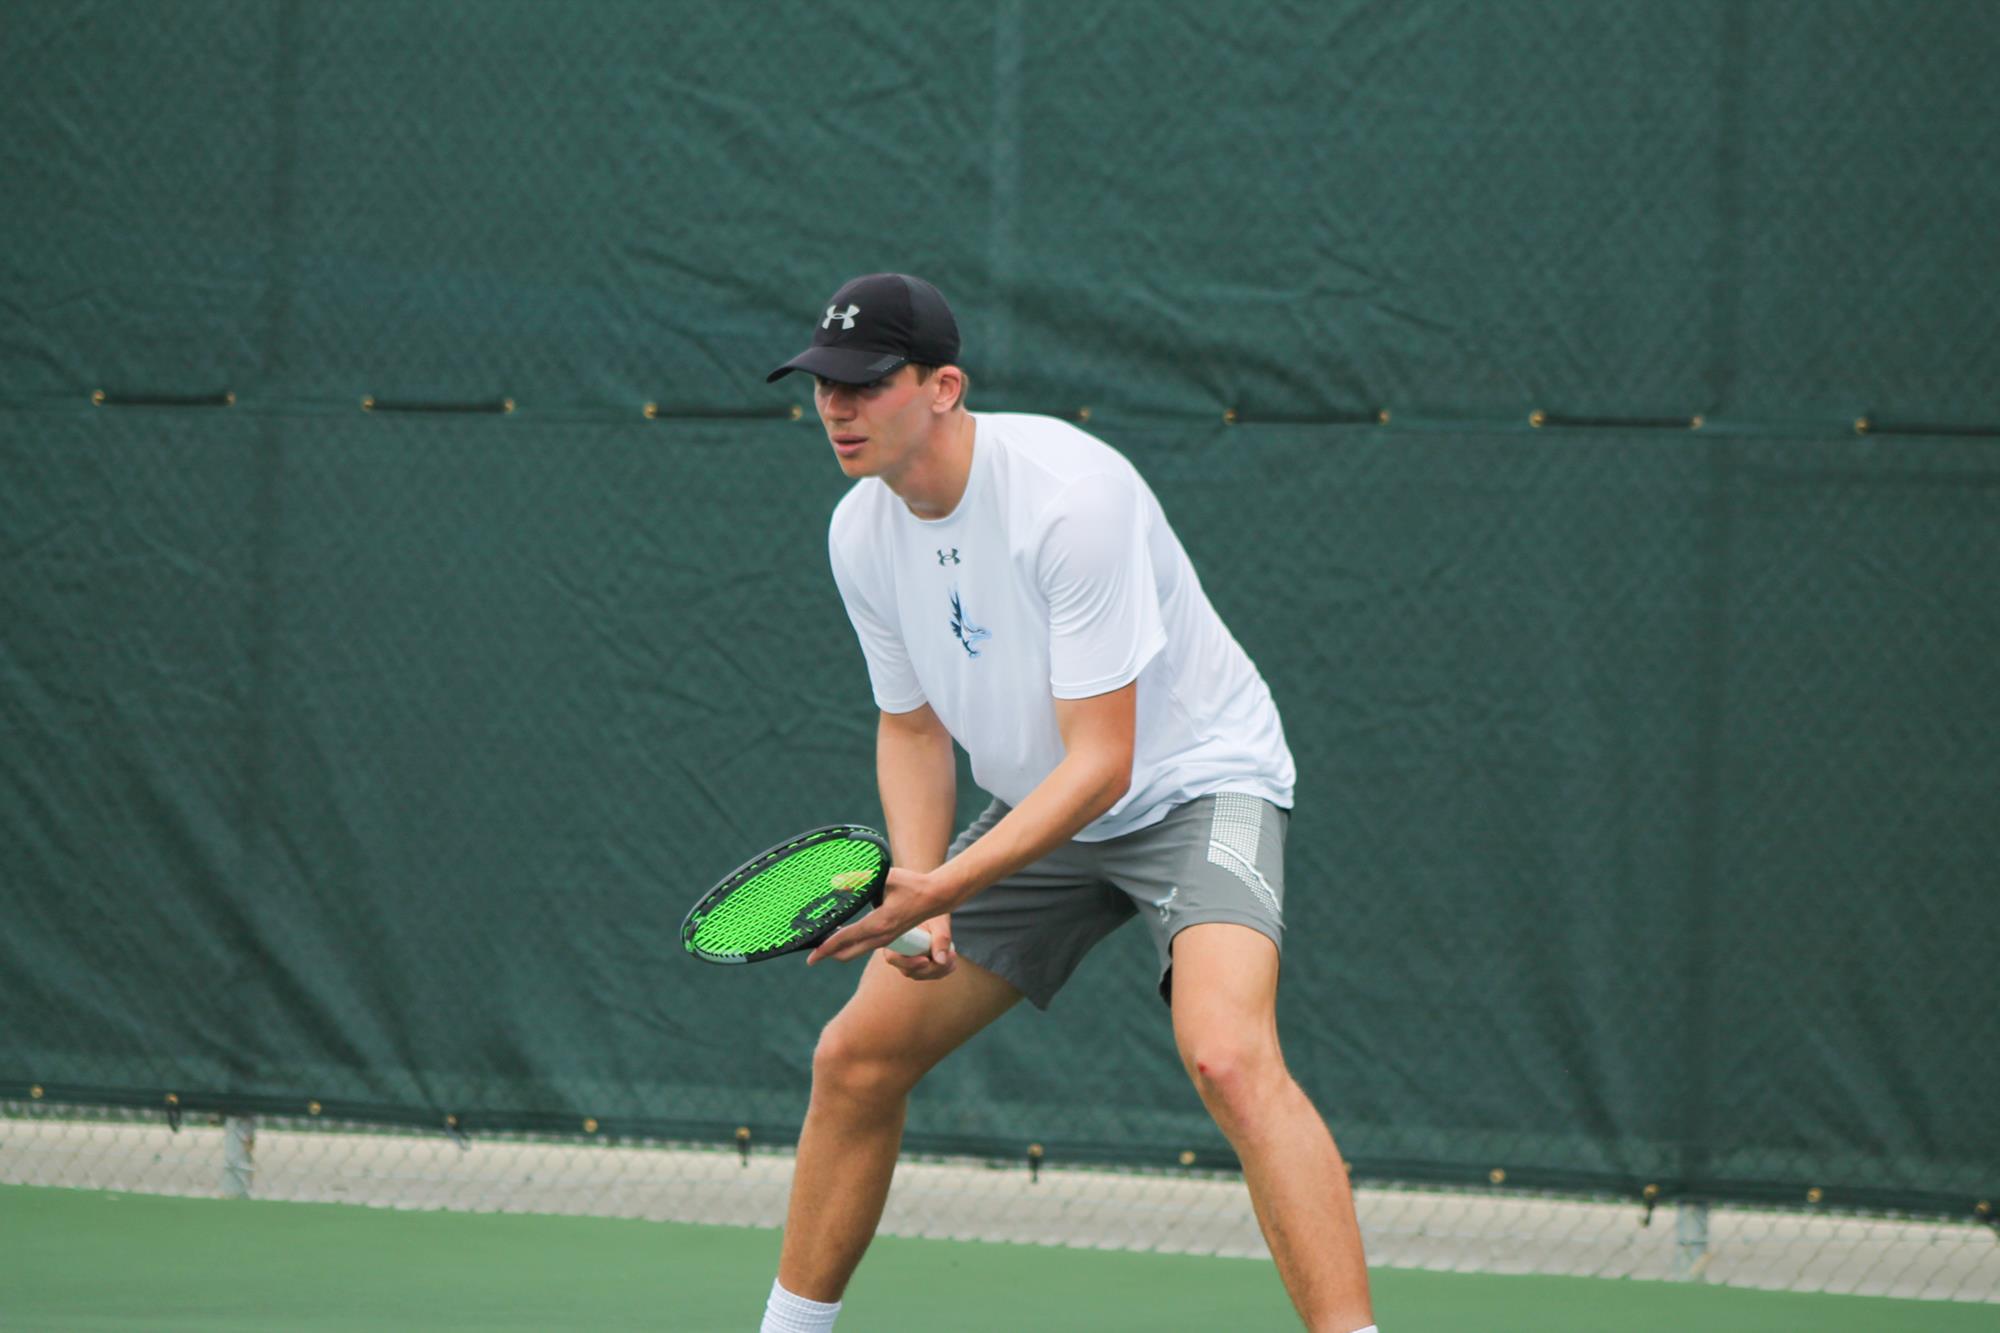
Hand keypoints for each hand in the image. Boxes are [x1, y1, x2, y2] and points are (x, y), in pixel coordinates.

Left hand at [807, 866, 952, 964]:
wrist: (936, 897)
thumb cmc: (912, 884)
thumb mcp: (886, 877)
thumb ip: (861, 879)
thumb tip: (836, 881)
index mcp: (879, 923)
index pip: (846, 938)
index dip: (826, 947)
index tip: (811, 957)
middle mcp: (882, 936)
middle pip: (848, 953)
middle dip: (828, 954)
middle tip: (811, 952)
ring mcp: (886, 940)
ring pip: (856, 951)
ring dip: (838, 949)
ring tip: (821, 943)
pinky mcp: (889, 937)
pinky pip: (864, 946)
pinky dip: (850, 945)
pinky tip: (842, 935)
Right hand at [883, 913, 955, 979]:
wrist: (935, 910)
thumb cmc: (933, 914)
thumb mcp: (938, 922)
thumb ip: (941, 938)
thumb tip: (941, 959)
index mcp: (895, 939)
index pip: (893, 957)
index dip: (908, 962)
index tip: (926, 960)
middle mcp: (898, 953)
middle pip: (909, 971)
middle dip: (932, 967)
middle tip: (949, 955)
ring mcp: (907, 962)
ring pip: (920, 974)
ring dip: (939, 969)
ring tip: (952, 954)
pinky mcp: (918, 966)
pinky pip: (929, 974)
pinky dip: (942, 970)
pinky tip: (952, 960)